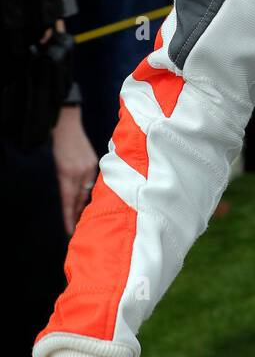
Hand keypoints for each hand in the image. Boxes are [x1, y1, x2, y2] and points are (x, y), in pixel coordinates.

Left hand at [51, 105, 97, 234]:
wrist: (68, 126)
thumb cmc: (58, 146)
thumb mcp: (56, 166)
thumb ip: (64, 183)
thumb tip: (70, 200)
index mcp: (67, 173)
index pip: (68, 200)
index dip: (69, 216)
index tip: (69, 230)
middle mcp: (80, 172)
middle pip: (80, 198)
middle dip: (78, 213)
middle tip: (76, 228)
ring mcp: (89, 167)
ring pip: (88, 191)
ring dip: (84, 204)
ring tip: (81, 217)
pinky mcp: (95, 163)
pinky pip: (93, 182)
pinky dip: (89, 191)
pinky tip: (88, 198)